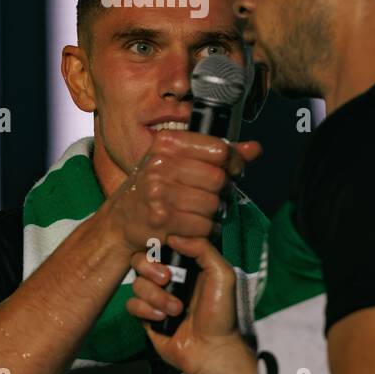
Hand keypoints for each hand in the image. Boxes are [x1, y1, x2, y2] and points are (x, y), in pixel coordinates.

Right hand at [101, 131, 261, 255]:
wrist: (119, 220)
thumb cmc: (153, 187)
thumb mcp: (179, 161)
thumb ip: (218, 153)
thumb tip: (254, 148)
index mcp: (167, 143)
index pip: (219, 149)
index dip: (234, 162)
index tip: (234, 170)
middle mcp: (160, 164)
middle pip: (219, 179)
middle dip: (224, 191)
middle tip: (217, 196)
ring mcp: (159, 192)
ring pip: (213, 204)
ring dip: (215, 213)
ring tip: (205, 212)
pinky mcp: (161, 219)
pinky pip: (203, 226)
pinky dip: (207, 230)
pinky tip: (198, 226)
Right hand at [125, 234, 250, 373]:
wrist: (211, 351)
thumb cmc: (220, 314)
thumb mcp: (222, 275)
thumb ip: (202, 249)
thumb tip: (174, 237)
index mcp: (185, 265)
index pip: (161, 245)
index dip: (157, 245)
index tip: (163, 250)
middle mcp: (169, 278)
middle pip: (141, 260)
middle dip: (150, 268)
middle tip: (167, 279)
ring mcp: (156, 297)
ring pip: (136, 283)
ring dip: (155, 295)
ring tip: (175, 309)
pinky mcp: (146, 316)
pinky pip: (132, 304)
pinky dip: (145, 310)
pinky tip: (161, 319)